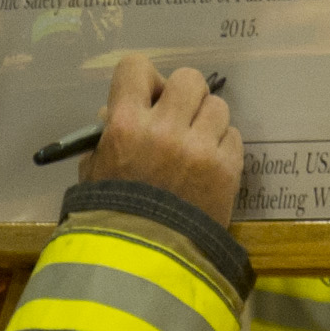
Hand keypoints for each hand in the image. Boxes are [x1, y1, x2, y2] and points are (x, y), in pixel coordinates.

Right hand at [88, 56, 239, 223]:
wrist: (145, 263)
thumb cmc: (110, 217)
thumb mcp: (94, 171)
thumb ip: (107, 135)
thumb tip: (118, 111)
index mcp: (125, 124)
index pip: (137, 67)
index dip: (145, 79)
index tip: (148, 98)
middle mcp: (165, 128)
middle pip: (189, 79)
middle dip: (184, 95)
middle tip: (179, 118)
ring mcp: (200, 148)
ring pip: (218, 106)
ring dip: (208, 122)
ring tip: (196, 147)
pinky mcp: (227, 169)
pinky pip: (234, 137)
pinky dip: (223, 148)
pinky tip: (209, 169)